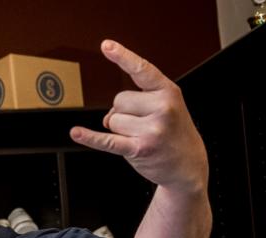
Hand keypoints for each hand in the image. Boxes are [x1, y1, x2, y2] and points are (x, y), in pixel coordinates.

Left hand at [70, 40, 207, 193]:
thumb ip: (139, 101)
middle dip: (123, 113)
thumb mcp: (166, 106)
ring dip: (120, 130)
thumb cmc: (172, 132)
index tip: (106, 46)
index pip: (142, 69)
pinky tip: (77, 133)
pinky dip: (90, 138)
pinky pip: (108, 141)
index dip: (123, 57)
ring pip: (112, 120)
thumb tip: (108, 117)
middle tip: (142, 125)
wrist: (187, 164)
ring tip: (140, 136)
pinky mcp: (140, 149)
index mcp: (168, 91)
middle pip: (118, 100)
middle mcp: (162, 107)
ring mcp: (152, 129)